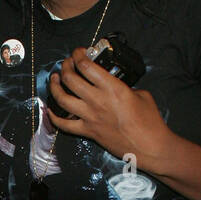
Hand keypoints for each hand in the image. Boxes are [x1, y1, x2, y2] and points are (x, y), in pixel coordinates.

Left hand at [48, 49, 173, 167]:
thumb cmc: (149, 122)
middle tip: (67, 63)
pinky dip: (54, 116)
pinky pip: (64, 124)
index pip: (86, 66)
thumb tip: (116, 85)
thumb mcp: (141, 94)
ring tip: (55, 78)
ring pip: (62, 99)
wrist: (149, 146)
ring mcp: (90, 117)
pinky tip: (51, 109)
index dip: (78, 55)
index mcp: (112, 88)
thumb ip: (125, 87)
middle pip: (70, 79)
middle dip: (66, 66)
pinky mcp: (88, 131)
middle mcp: (97, 101)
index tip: (79, 52)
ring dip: (55, 86)